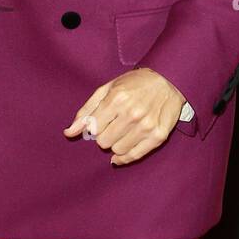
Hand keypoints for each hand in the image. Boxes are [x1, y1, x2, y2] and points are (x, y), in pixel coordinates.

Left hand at [63, 68, 184, 166]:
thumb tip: (68, 132)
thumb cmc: (135, 83)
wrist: (169, 80)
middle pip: (103, 142)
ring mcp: (146, 126)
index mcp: (117, 99)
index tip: (101, 122)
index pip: (93, 128)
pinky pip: (134, 156)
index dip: (95, 127)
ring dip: (116, 144)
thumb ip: (87, 111)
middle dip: (104, 136)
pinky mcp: (158, 136)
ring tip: (123, 133)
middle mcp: (132, 114)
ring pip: (117, 150)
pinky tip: (120, 155)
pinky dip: (124, 158)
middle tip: (112, 127)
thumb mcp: (108, 89)